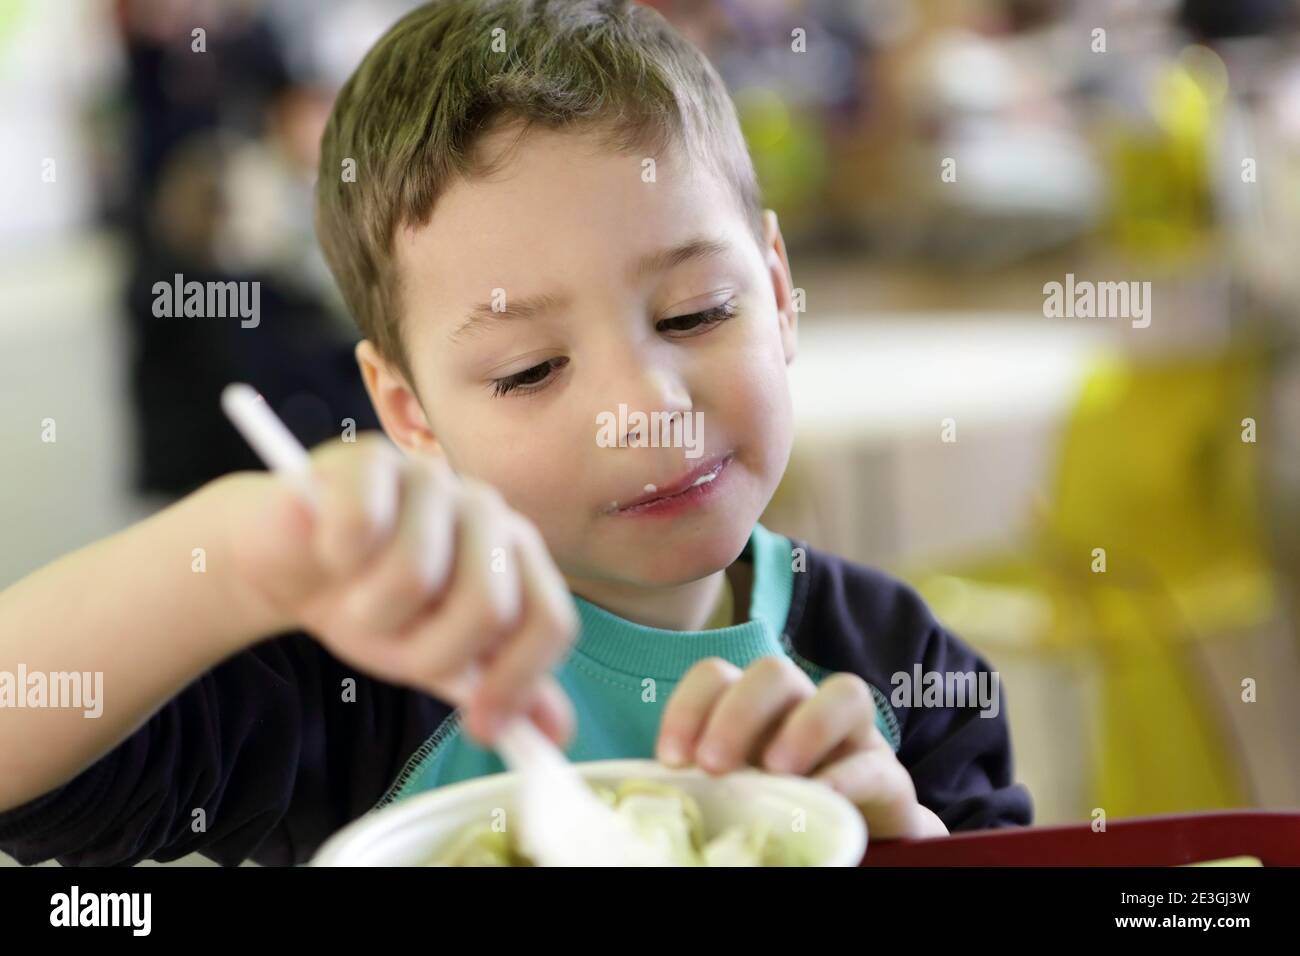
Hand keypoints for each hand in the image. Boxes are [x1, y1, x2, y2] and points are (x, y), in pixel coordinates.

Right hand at [217, 434, 577, 747]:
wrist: (288, 563)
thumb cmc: (370, 604)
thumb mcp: (437, 655)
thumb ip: (497, 686)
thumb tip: (555, 735)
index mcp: (516, 556)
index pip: (549, 620)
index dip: (518, 680)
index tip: (480, 727)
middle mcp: (487, 512)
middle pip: (489, 608)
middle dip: (429, 652)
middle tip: (391, 646)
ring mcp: (432, 480)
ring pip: (416, 576)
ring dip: (371, 613)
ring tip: (356, 598)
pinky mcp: (370, 459)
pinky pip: (361, 528)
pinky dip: (335, 559)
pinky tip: (330, 552)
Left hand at [655, 656, 948, 839]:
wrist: (852, 847)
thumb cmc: (773, 815)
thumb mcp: (726, 796)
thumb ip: (696, 785)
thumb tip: (644, 793)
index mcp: (754, 708)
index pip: (717, 675)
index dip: (689, 707)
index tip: (670, 758)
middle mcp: (803, 708)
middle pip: (775, 672)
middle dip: (739, 713)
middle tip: (713, 765)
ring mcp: (853, 738)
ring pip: (843, 692)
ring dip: (806, 726)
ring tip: (774, 772)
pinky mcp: (890, 778)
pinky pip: (875, 762)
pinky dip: (847, 778)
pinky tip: (821, 799)